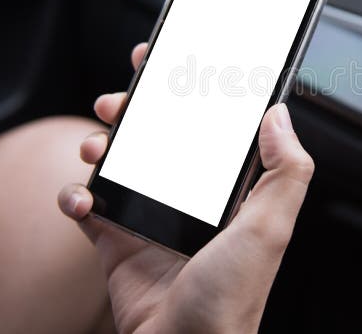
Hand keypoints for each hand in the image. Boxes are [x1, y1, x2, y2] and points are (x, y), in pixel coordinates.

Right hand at [59, 43, 314, 333]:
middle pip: (157, 137)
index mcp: (228, 190)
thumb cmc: (231, 296)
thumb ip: (286, 170)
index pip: (208, 128)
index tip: (169, 65)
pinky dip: (75, 195)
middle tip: (121, 100)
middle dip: (136, 111)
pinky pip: (89, 205)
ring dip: (102, 144)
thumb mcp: (271, 227)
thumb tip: (280, 115)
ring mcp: (151, 218)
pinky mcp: (118, 242)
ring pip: (120, 162)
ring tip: (96, 144)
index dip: (189, 94)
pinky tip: (81, 196)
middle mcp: (190, 198)